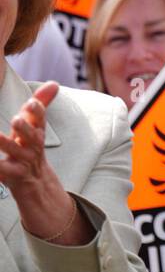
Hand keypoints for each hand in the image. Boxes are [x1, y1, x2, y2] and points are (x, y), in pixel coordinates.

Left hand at [0, 81, 58, 198]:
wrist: (37, 188)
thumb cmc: (30, 151)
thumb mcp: (34, 128)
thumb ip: (42, 104)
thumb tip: (54, 83)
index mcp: (37, 134)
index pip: (40, 120)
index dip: (37, 112)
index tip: (31, 103)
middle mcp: (32, 148)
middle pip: (32, 137)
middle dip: (25, 128)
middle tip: (17, 119)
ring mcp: (24, 164)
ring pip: (15, 153)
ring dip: (5, 144)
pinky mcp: (13, 178)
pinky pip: (2, 171)